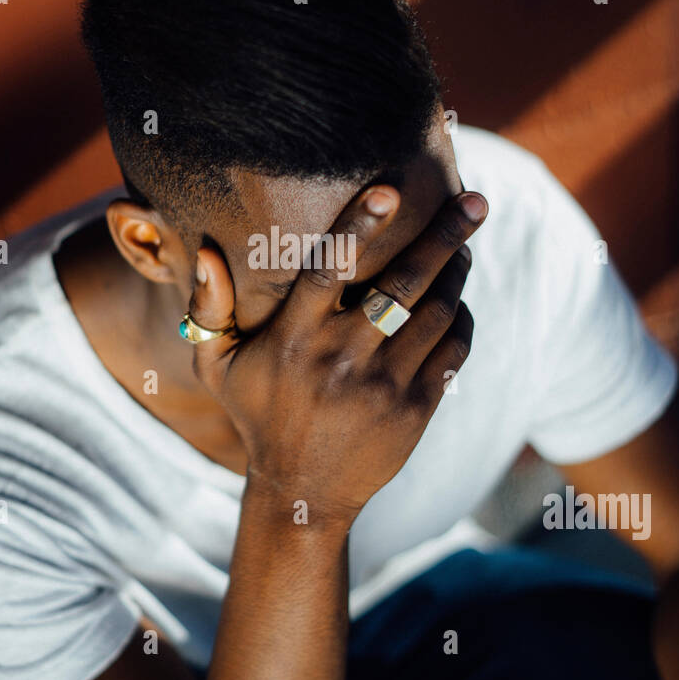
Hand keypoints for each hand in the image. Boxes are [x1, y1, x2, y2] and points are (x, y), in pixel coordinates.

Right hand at [188, 184, 487, 526]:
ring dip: (456, 273)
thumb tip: (205, 249)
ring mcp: (383, 385)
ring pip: (435, 313)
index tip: (389, 189)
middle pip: (402, 284)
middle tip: (474, 201)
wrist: (304, 491)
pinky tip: (456, 300)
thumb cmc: (259, 412)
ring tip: (463, 246)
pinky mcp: (414, 409)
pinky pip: (451, 350)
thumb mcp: (218, 366)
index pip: (330, 268)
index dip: (360, 225)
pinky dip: (460, 319)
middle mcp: (341, 358)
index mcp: (294, 338)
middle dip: (442, 238)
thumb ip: (208, 308)